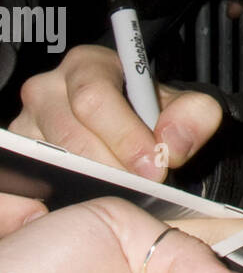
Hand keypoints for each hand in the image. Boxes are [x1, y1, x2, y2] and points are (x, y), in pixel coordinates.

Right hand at [13, 45, 223, 179]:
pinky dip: (52, 199)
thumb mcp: (184, 106)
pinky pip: (26, 182)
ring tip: (120, 197)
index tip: (153, 166)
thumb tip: (171, 145)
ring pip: (51, 160)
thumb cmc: (151, 114)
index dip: (125, 135)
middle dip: (111, 165)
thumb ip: (193, 116)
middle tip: (143, 187)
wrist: (136, 129)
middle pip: (71, 132)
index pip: (95, 98)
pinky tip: (80, 206)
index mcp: (87, 66)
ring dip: (87, 184)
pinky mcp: (19, 157)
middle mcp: (48, 90)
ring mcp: (26, 126)